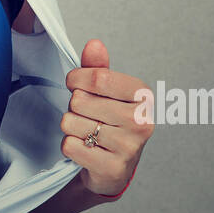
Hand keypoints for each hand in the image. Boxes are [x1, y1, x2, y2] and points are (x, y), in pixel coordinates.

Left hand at [60, 39, 152, 198]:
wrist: (114, 167)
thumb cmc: (110, 122)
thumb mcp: (106, 92)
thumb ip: (98, 67)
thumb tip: (94, 44)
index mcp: (143, 96)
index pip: (99, 77)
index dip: (76, 78)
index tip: (74, 83)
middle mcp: (141, 121)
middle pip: (80, 100)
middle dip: (74, 107)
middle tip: (87, 115)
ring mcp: (129, 147)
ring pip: (71, 123)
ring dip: (71, 127)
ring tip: (87, 132)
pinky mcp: (112, 168)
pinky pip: (70, 146)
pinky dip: (70, 146)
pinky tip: (86, 148)